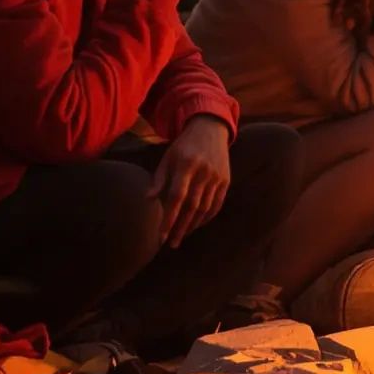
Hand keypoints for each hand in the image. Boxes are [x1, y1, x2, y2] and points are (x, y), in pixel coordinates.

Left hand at [152, 117, 231, 247]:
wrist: (211, 129)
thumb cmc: (184, 145)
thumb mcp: (168, 157)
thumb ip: (159, 178)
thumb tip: (148, 199)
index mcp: (186, 165)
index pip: (176, 197)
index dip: (169, 217)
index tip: (161, 235)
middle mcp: (203, 172)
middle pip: (192, 206)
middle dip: (181, 227)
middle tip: (172, 243)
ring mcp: (217, 177)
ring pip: (205, 207)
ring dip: (193, 225)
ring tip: (182, 236)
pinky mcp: (226, 180)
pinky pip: (217, 203)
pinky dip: (207, 217)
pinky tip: (197, 225)